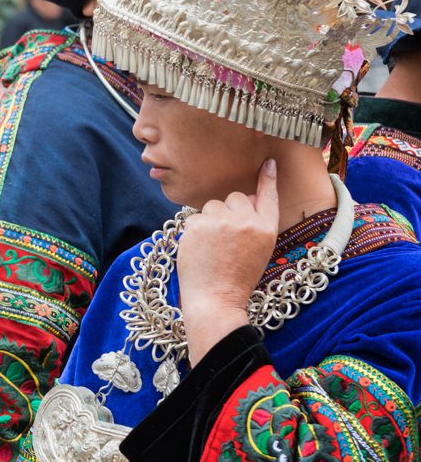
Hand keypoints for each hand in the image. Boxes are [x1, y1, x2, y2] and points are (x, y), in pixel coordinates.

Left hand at [178, 159, 278, 364]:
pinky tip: (198, 248)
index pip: (268, 196)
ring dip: (210, 219)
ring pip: (212, 205)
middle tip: (224, 238)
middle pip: (235, 197)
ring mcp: (221, 221)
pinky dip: (194, 230)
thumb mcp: (258, 251)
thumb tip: (242, 200)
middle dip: (228, 211)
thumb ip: (253, 225)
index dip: (267, 179)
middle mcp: (246, 221)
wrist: (215, 299)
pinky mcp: (197, 224)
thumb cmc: (235, 279)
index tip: (267, 162)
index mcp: (266, 229)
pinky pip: (194, 216)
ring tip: (211, 246)